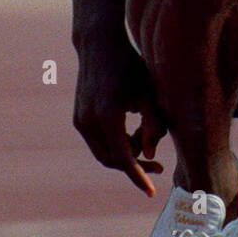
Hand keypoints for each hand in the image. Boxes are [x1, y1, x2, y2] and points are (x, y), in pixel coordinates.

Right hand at [73, 39, 166, 195]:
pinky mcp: (78, 117)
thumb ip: (153, 124)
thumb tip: (151, 155)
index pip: (124, 159)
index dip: (139, 177)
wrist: (100, 45)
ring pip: (104, 152)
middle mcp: (88, 121)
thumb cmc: (131, 66)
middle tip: (159, 163)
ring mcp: (79, 120)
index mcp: (108, 116)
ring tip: (147, 137)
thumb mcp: (148, 92)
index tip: (152, 192)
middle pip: (111, 160)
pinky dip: (116, 142)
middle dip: (134, 166)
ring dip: (125, 152)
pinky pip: (98, 141)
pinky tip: (134, 129)